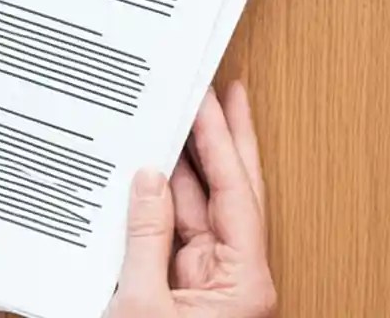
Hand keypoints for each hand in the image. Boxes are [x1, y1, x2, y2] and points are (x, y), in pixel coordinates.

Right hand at [108, 82, 275, 317]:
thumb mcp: (144, 306)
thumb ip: (145, 237)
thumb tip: (149, 182)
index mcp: (246, 284)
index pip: (238, 193)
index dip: (225, 140)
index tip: (216, 98)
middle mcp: (236, 280)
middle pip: (231, 194)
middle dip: (223, 141)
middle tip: (217, 93)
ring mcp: (209, 286)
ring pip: (199, 211)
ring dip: (184, 168)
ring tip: (171, 120)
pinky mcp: (182, 294)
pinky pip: (174, 236)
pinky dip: (161, 204)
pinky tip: (151, 174)